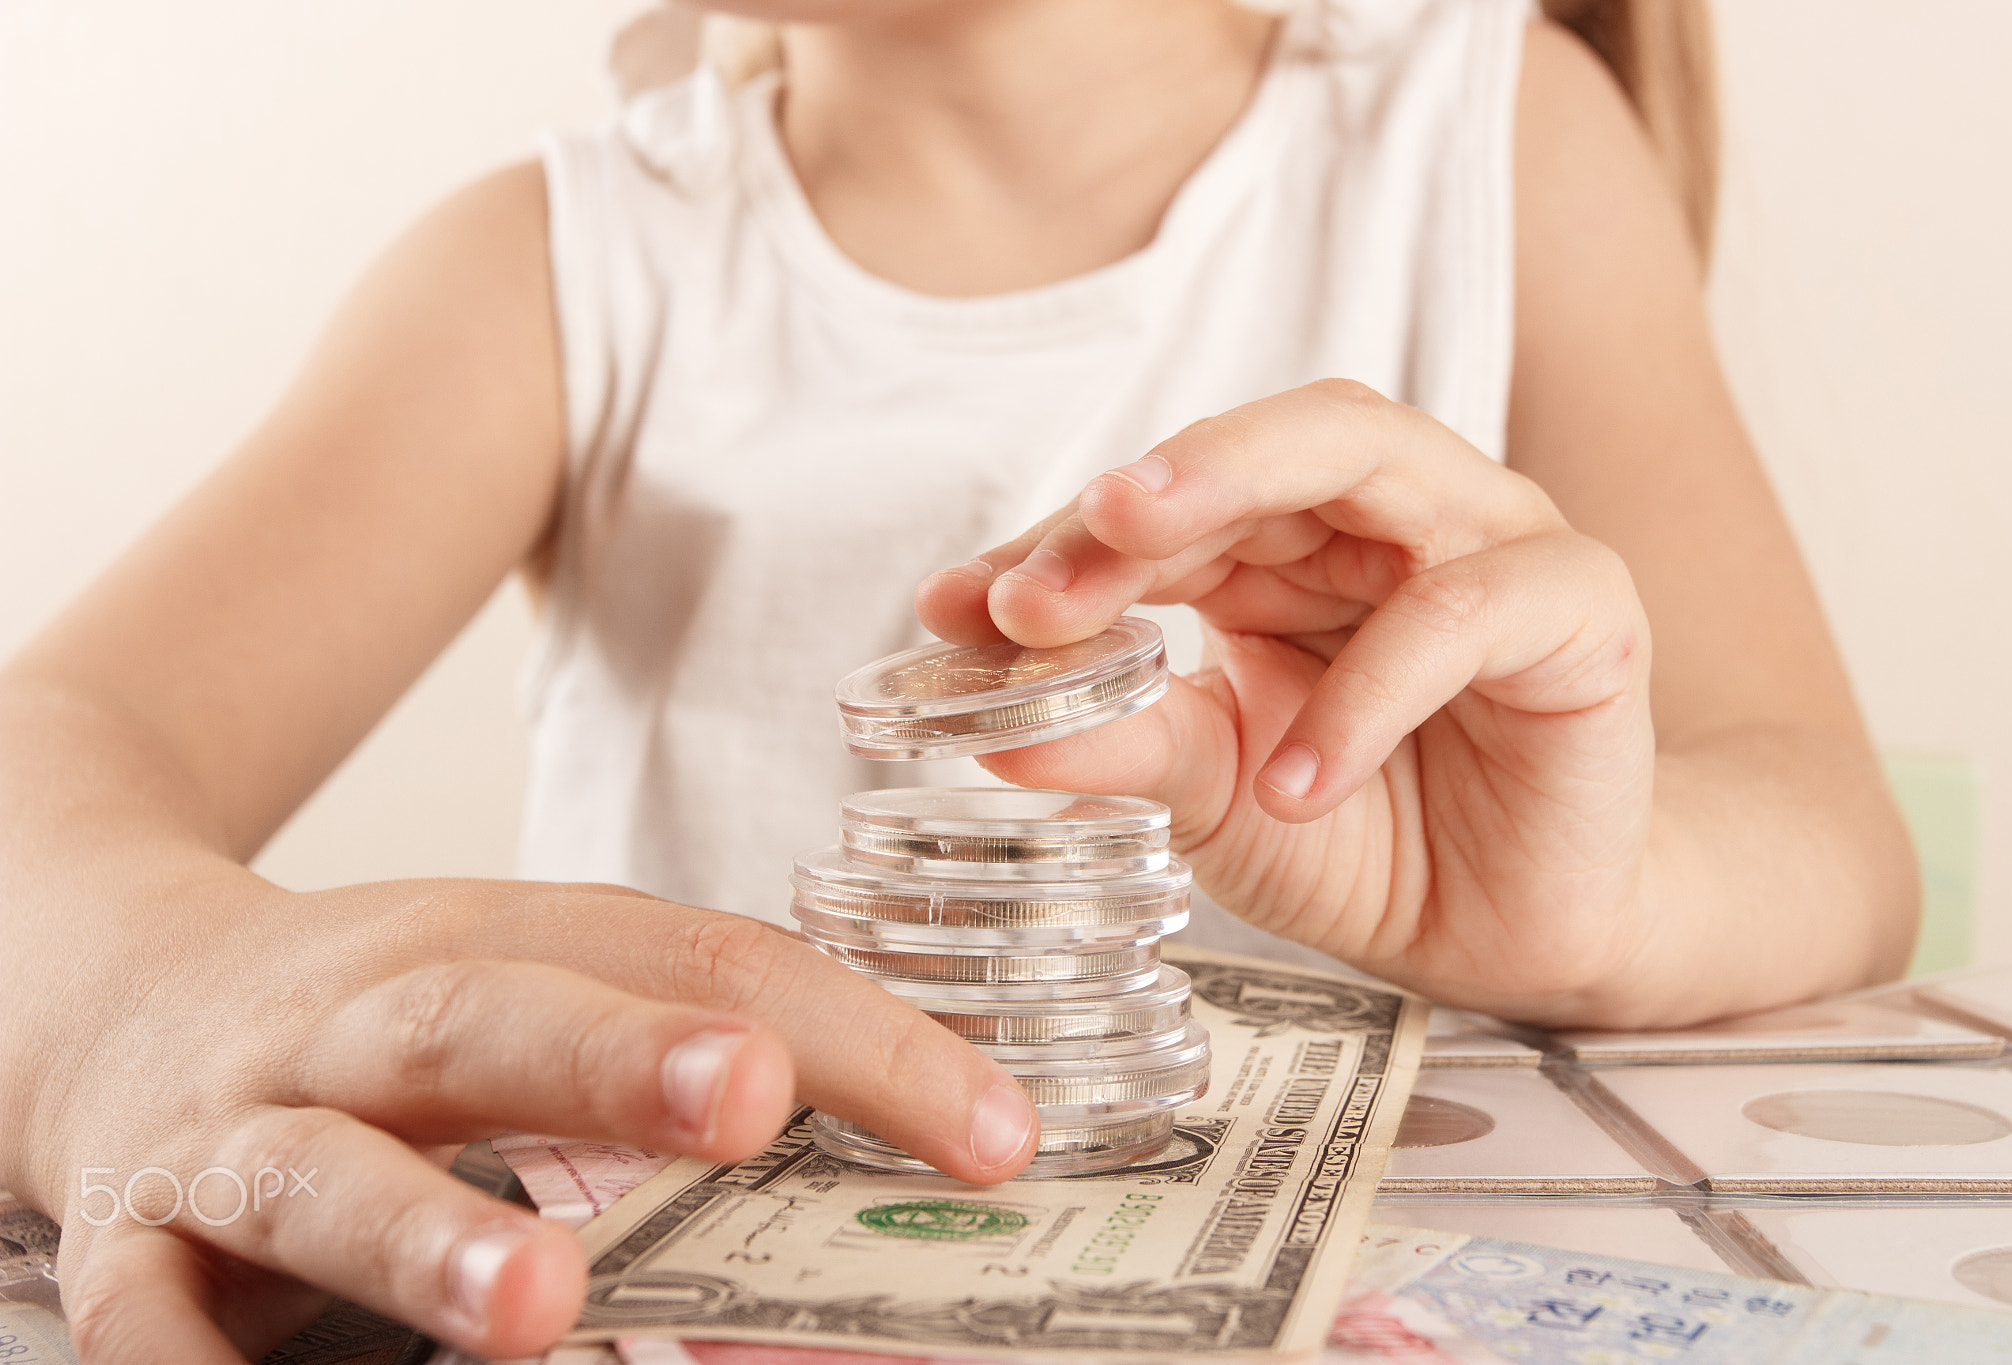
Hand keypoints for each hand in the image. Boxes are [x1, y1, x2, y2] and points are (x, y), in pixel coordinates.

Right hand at [10, 875, 1036, 1361]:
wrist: (123, 995)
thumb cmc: (388, 1029)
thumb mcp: (532, 1005)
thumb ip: (672, 1094)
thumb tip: (877, 1225)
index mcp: (507, 942)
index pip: (705, 959)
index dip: (856, 1042)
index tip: (995, 1133)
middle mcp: (371, 1019)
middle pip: (496, 1014)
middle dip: (624, 1057)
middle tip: (756, 1098)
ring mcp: (241, 1127)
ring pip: (324, 1169)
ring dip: (428, 1232)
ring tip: (540, 1303)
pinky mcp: (128, 1239)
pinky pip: (147, 1314)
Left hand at [919, 380, 1655, 1018]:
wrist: (1513, 934)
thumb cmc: (1365, 837)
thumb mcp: (1216, 793)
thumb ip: (1126, 741)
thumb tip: (996, 727)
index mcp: (1289, 542)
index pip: (1172, 505)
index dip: (1062, 545)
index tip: (949, 610)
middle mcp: (1387, 514)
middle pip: (1267, 445)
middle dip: (1141, 495)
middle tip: (1034, 574)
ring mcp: (1490, 542)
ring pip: (1370, 460)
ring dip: (1232, 507)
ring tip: (1116, 599)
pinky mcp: (1582, 610)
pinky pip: (1466, 614)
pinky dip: (1367, 693)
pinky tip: (1293, 782)